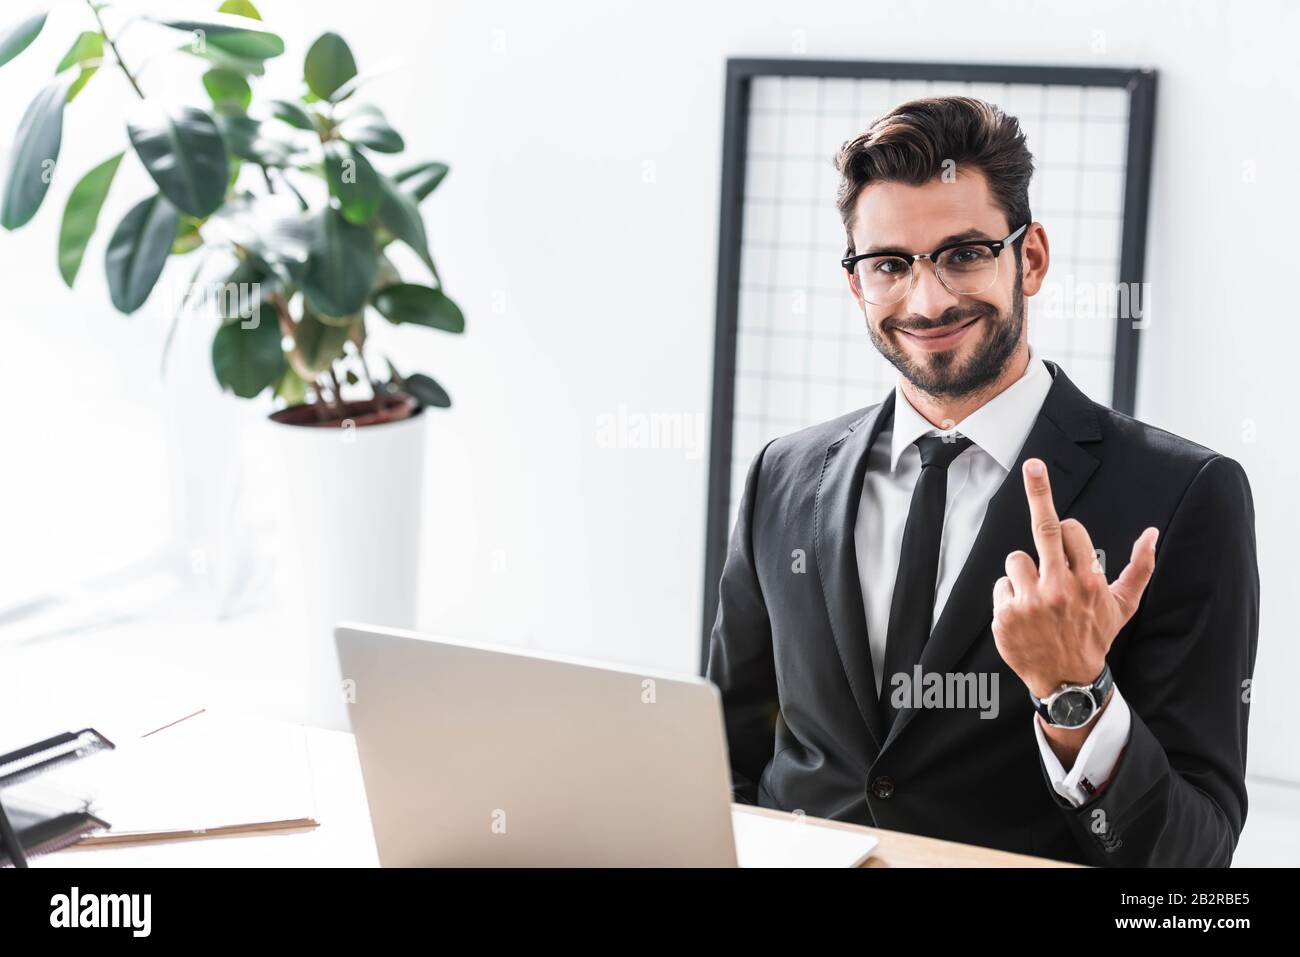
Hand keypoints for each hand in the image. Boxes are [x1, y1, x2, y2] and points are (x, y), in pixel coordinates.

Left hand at [991, 458, 1158, 699]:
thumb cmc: (1095, 636)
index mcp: (1088, 581)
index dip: (1066, 531)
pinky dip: (1010, 596)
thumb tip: (1152, 533)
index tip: (1065, 535)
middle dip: (1038, 491)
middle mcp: (1059, 589)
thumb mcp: (1123, 605)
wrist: (1068, 681)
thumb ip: (1140, 567)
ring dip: (1024, 572)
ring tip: (1038, 597)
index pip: (1069, 529)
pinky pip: (1001, 585)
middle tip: (1033, 465)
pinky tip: (1024, 615)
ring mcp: (1029, 602)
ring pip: (1015, 558)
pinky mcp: (1005, 615)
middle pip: (1043, 527)